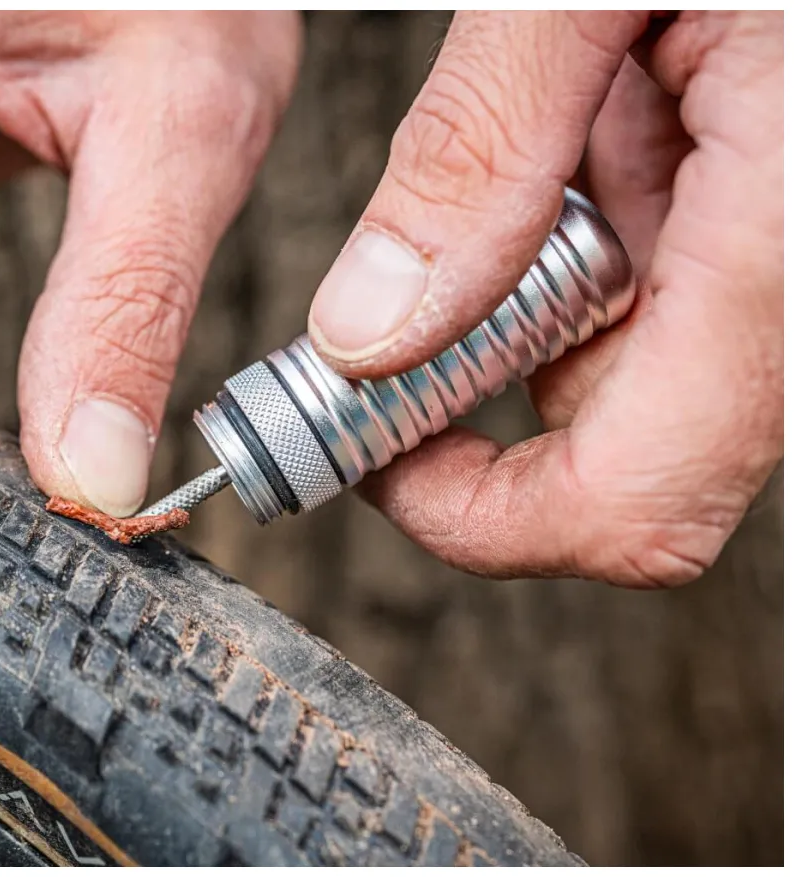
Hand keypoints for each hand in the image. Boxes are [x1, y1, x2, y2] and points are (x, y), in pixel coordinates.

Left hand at [306, 12, 781, 587]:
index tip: (375, 456)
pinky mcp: (771, 215)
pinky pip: (665, 278)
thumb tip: (370, 331)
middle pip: (619, 449)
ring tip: (555, 123)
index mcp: (784, 245)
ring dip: (536, 285)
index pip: (630, 507)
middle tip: (400, 288)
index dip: (483, 518)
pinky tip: (602, 114)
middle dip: (487, 383)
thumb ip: (481, 154)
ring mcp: (788, 256)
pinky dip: (591, 224)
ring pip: (632, 363)